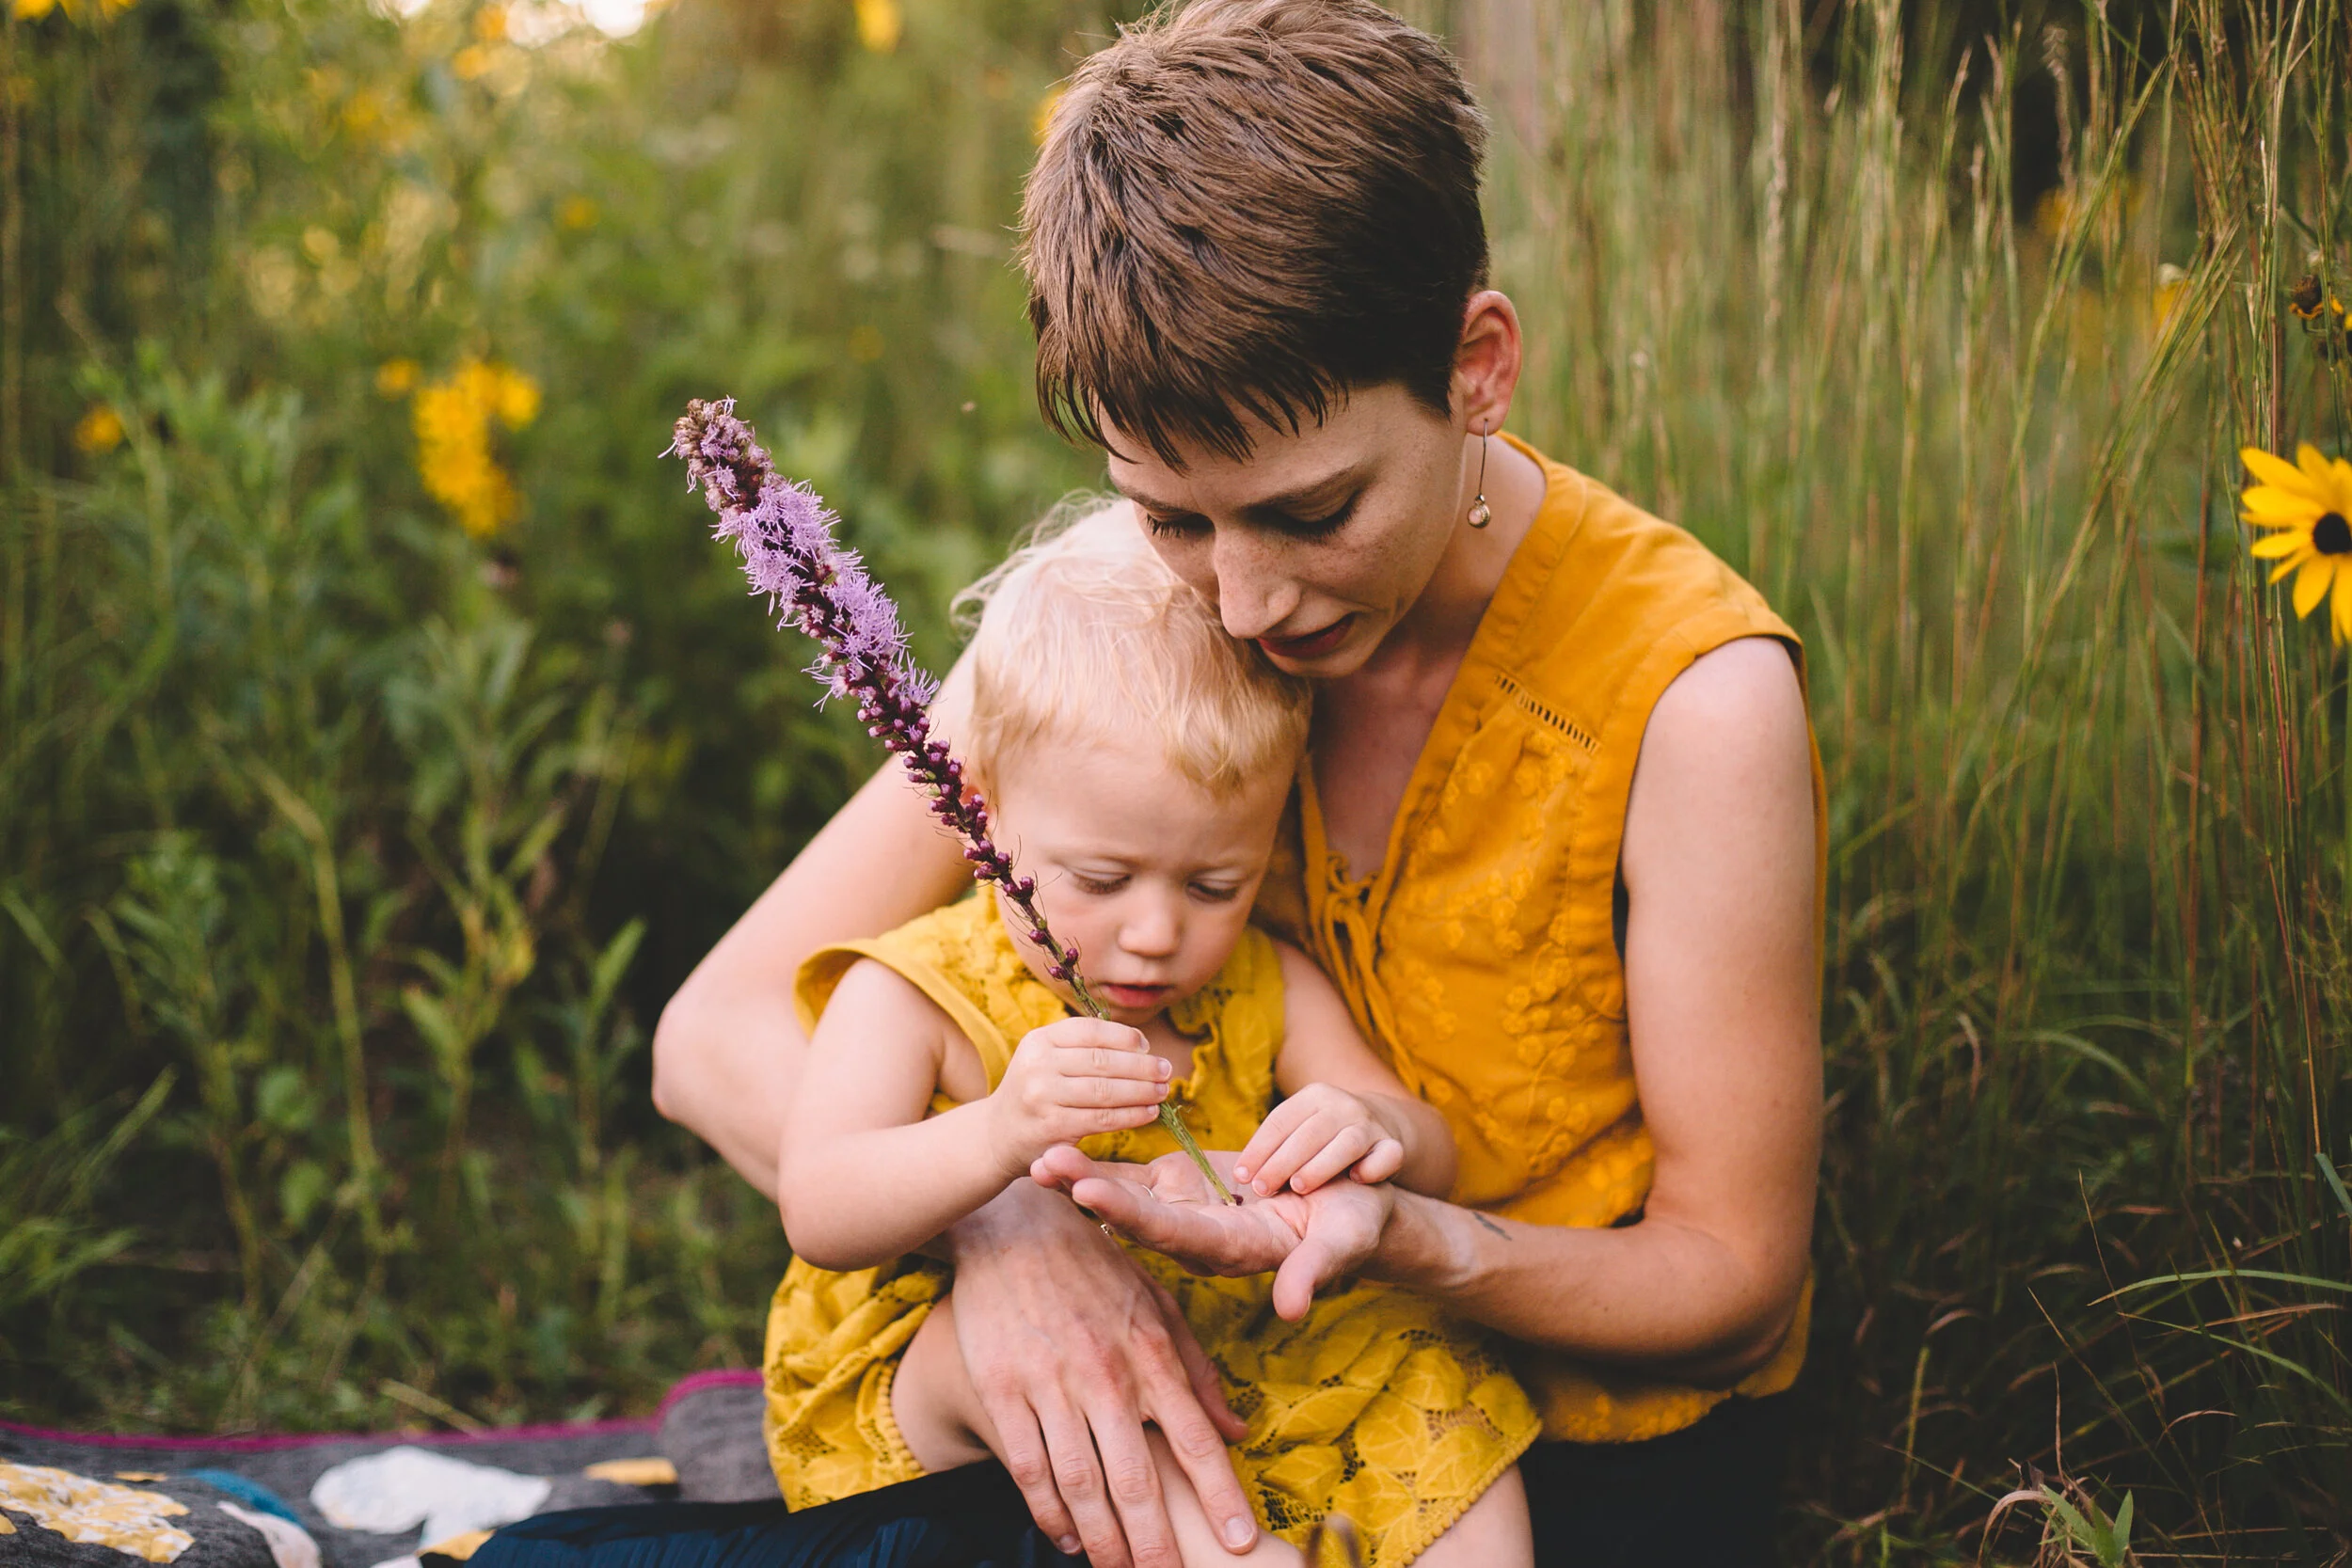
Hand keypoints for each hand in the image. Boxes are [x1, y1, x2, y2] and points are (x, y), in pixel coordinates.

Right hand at [943, 1182, 1256, 1567]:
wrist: (1015, 1224)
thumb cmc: (1096, 1269)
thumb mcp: (1157, 1308)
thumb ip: (1199, 1372)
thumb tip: (1239, 1431)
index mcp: (1151, 1354)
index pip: (1197, 1438)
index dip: (1220, 1496)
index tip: (1242, 1541)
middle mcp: (1107, 1373)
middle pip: (1139, 1479)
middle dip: (1159, 1543)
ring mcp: (1052, 1382)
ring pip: (1083, 1484)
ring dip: (1104, 1541)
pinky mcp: (1004, 1387)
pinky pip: (1030, 1466)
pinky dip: (1050, 1512)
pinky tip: (1067, 1538)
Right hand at [989, 1017, 1170, 1177]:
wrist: (997, 1136)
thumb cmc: (1035, 1092)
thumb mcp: (1045, 1058)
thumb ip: (1082, 1047)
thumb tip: (1141, 1044)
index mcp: (1039, 1040)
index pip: (1090, 1031)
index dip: (1124, 1037)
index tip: (1148, 1046)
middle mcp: (1038, 1065)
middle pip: (1102, 1060)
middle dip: (1142, 1065)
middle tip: (1167, 1070)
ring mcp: (1043, 1096)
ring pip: (1106, 1090)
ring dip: (1142, 1090)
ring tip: (1162, 1091)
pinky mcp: (1052, 1127)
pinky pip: (1103, 1119)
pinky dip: (1132, 1115)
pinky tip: (1149, 1113)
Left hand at [1032, 1146, 1394, 1320]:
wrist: (1348, 1210)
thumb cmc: (1351, 1225)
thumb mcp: (1340, 1244)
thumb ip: (1311, 1272)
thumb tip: (1292, 1309)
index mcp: (1228, 1248)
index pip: (1169, 1231)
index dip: (1127, 1212)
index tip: (1086, 1193)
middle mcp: (1195, 1236)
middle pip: (1131, 1215)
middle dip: (1085, 1191)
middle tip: (1038, 1166)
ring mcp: (1184, 1211)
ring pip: (1123, 1196)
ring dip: (1079, 1177)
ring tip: (1035, 1156)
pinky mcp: (1182, 1189)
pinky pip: (1133, 1178)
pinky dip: (1099, 1165)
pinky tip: (1061, 1151)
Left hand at [1231, 1083, 1404, 1196]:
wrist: (1378, 1125)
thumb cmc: (1324, 1137)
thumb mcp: (1300, 1130)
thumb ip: (1275, 1147)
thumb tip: (1240, 1175)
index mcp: (1313, 1097)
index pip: (1281, 1121)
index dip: (1259, 1149)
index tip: (1241, 1176)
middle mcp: (1342, 1105)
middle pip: (1309, 1133)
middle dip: (1281, 1162)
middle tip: (1262, 1188)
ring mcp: (1369, 1125)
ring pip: (1346, 1143)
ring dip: (1320, 1166)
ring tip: (1298, 1187)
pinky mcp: (1392, 1145)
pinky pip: (1388, 1155)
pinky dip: (1373, 1167)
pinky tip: (1357, 1180)